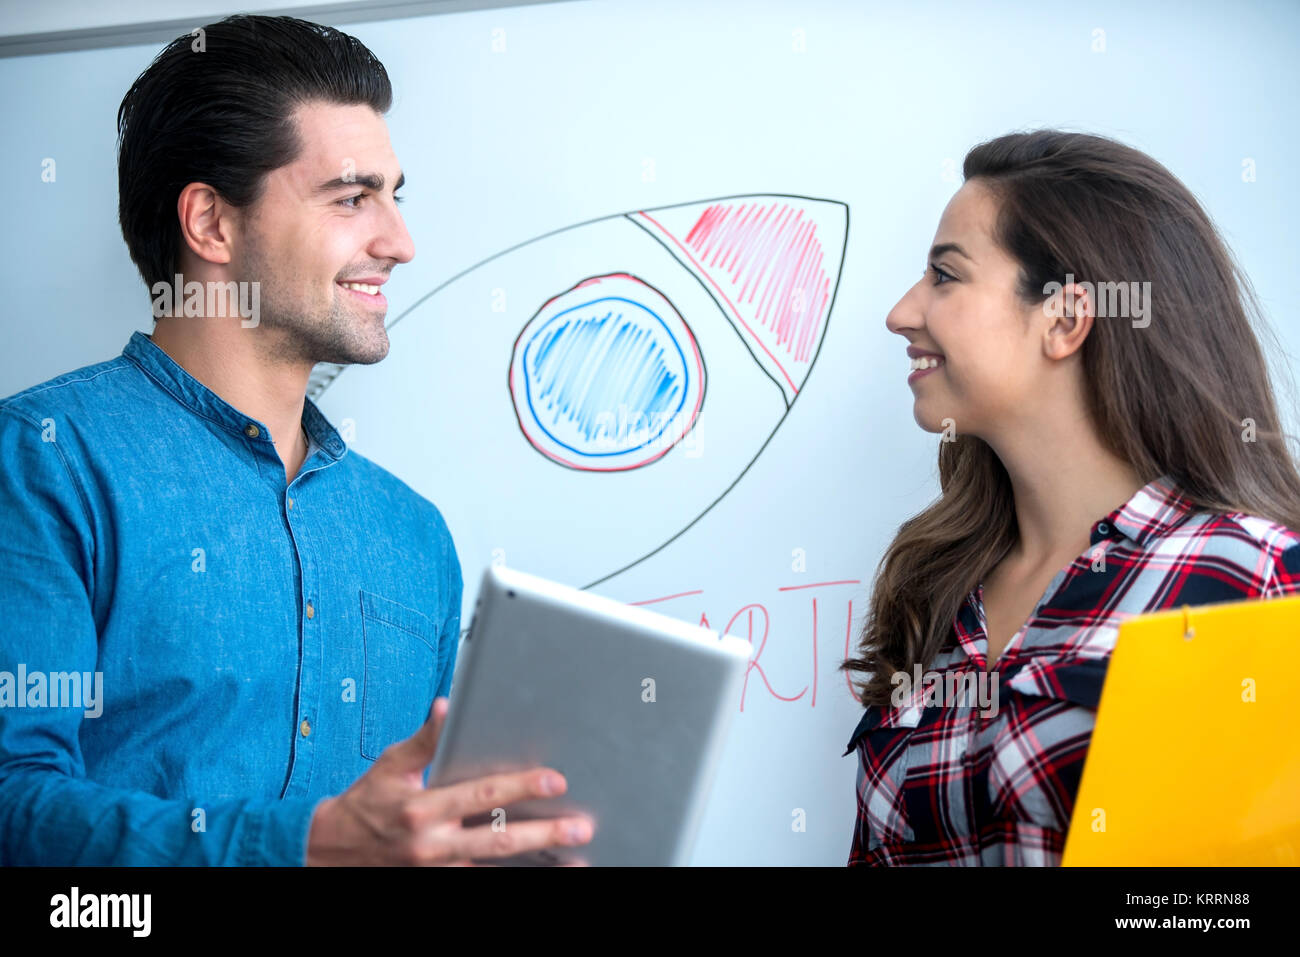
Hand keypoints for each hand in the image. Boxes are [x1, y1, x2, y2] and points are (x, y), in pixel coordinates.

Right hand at [306, 697, 594, 864]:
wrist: (329, 853)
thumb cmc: (365, 804)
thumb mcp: (391, 765)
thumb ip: (425, 739)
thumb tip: (447, 705)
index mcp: (423, 808)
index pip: (482, 795)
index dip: (520, 787)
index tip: (554, 781)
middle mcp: (432, 844)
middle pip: (498, 841)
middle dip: (544, 834)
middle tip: (581, 827)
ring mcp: (436, 870)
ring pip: (495, 871)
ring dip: (537, 866)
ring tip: (576, 862)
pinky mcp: (437, 885)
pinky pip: (480, 883)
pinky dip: (510, 878)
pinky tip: (538, 873)